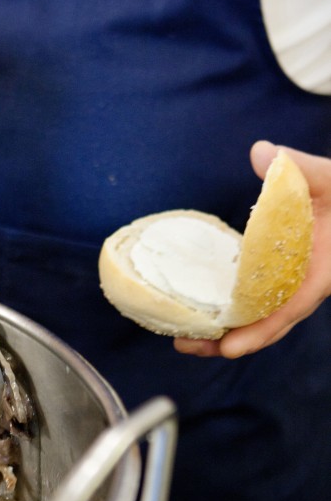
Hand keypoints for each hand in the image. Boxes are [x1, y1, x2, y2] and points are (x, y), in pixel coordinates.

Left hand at [175, 140, 330, 358]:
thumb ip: (301, 167)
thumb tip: (262, 152)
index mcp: (322, 270)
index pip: (291, 307)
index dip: (261, 329)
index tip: (230, 348)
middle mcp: (306, 285)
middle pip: (269, 325)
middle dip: (230, 341)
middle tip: (186, 346)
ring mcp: (291, 285)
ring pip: (259, 319)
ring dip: (224, 333)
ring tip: (182, 340)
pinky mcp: (278, 278)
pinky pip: (254, 302)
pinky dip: (229, 313)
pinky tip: (199, 316)